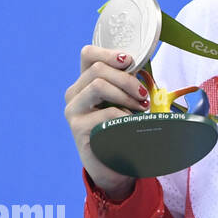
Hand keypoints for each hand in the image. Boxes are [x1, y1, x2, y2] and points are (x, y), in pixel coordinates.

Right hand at [64, 46, 148, 199]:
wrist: (114, 164)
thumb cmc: (123, 128)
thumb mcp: (126, 101)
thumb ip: (128, 83)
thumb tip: (143, 66)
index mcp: (86, 82)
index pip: (89, 55)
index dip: (110, 53)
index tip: (130, 62)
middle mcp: (75, 94)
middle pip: (98, 69)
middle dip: (127, 79)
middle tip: (143, 95)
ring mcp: (73, 110)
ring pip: (98, 85)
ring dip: (126, 95)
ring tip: (141, 108)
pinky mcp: (78, 128)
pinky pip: (106, 112)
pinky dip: (124, 116)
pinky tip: (131, 124)